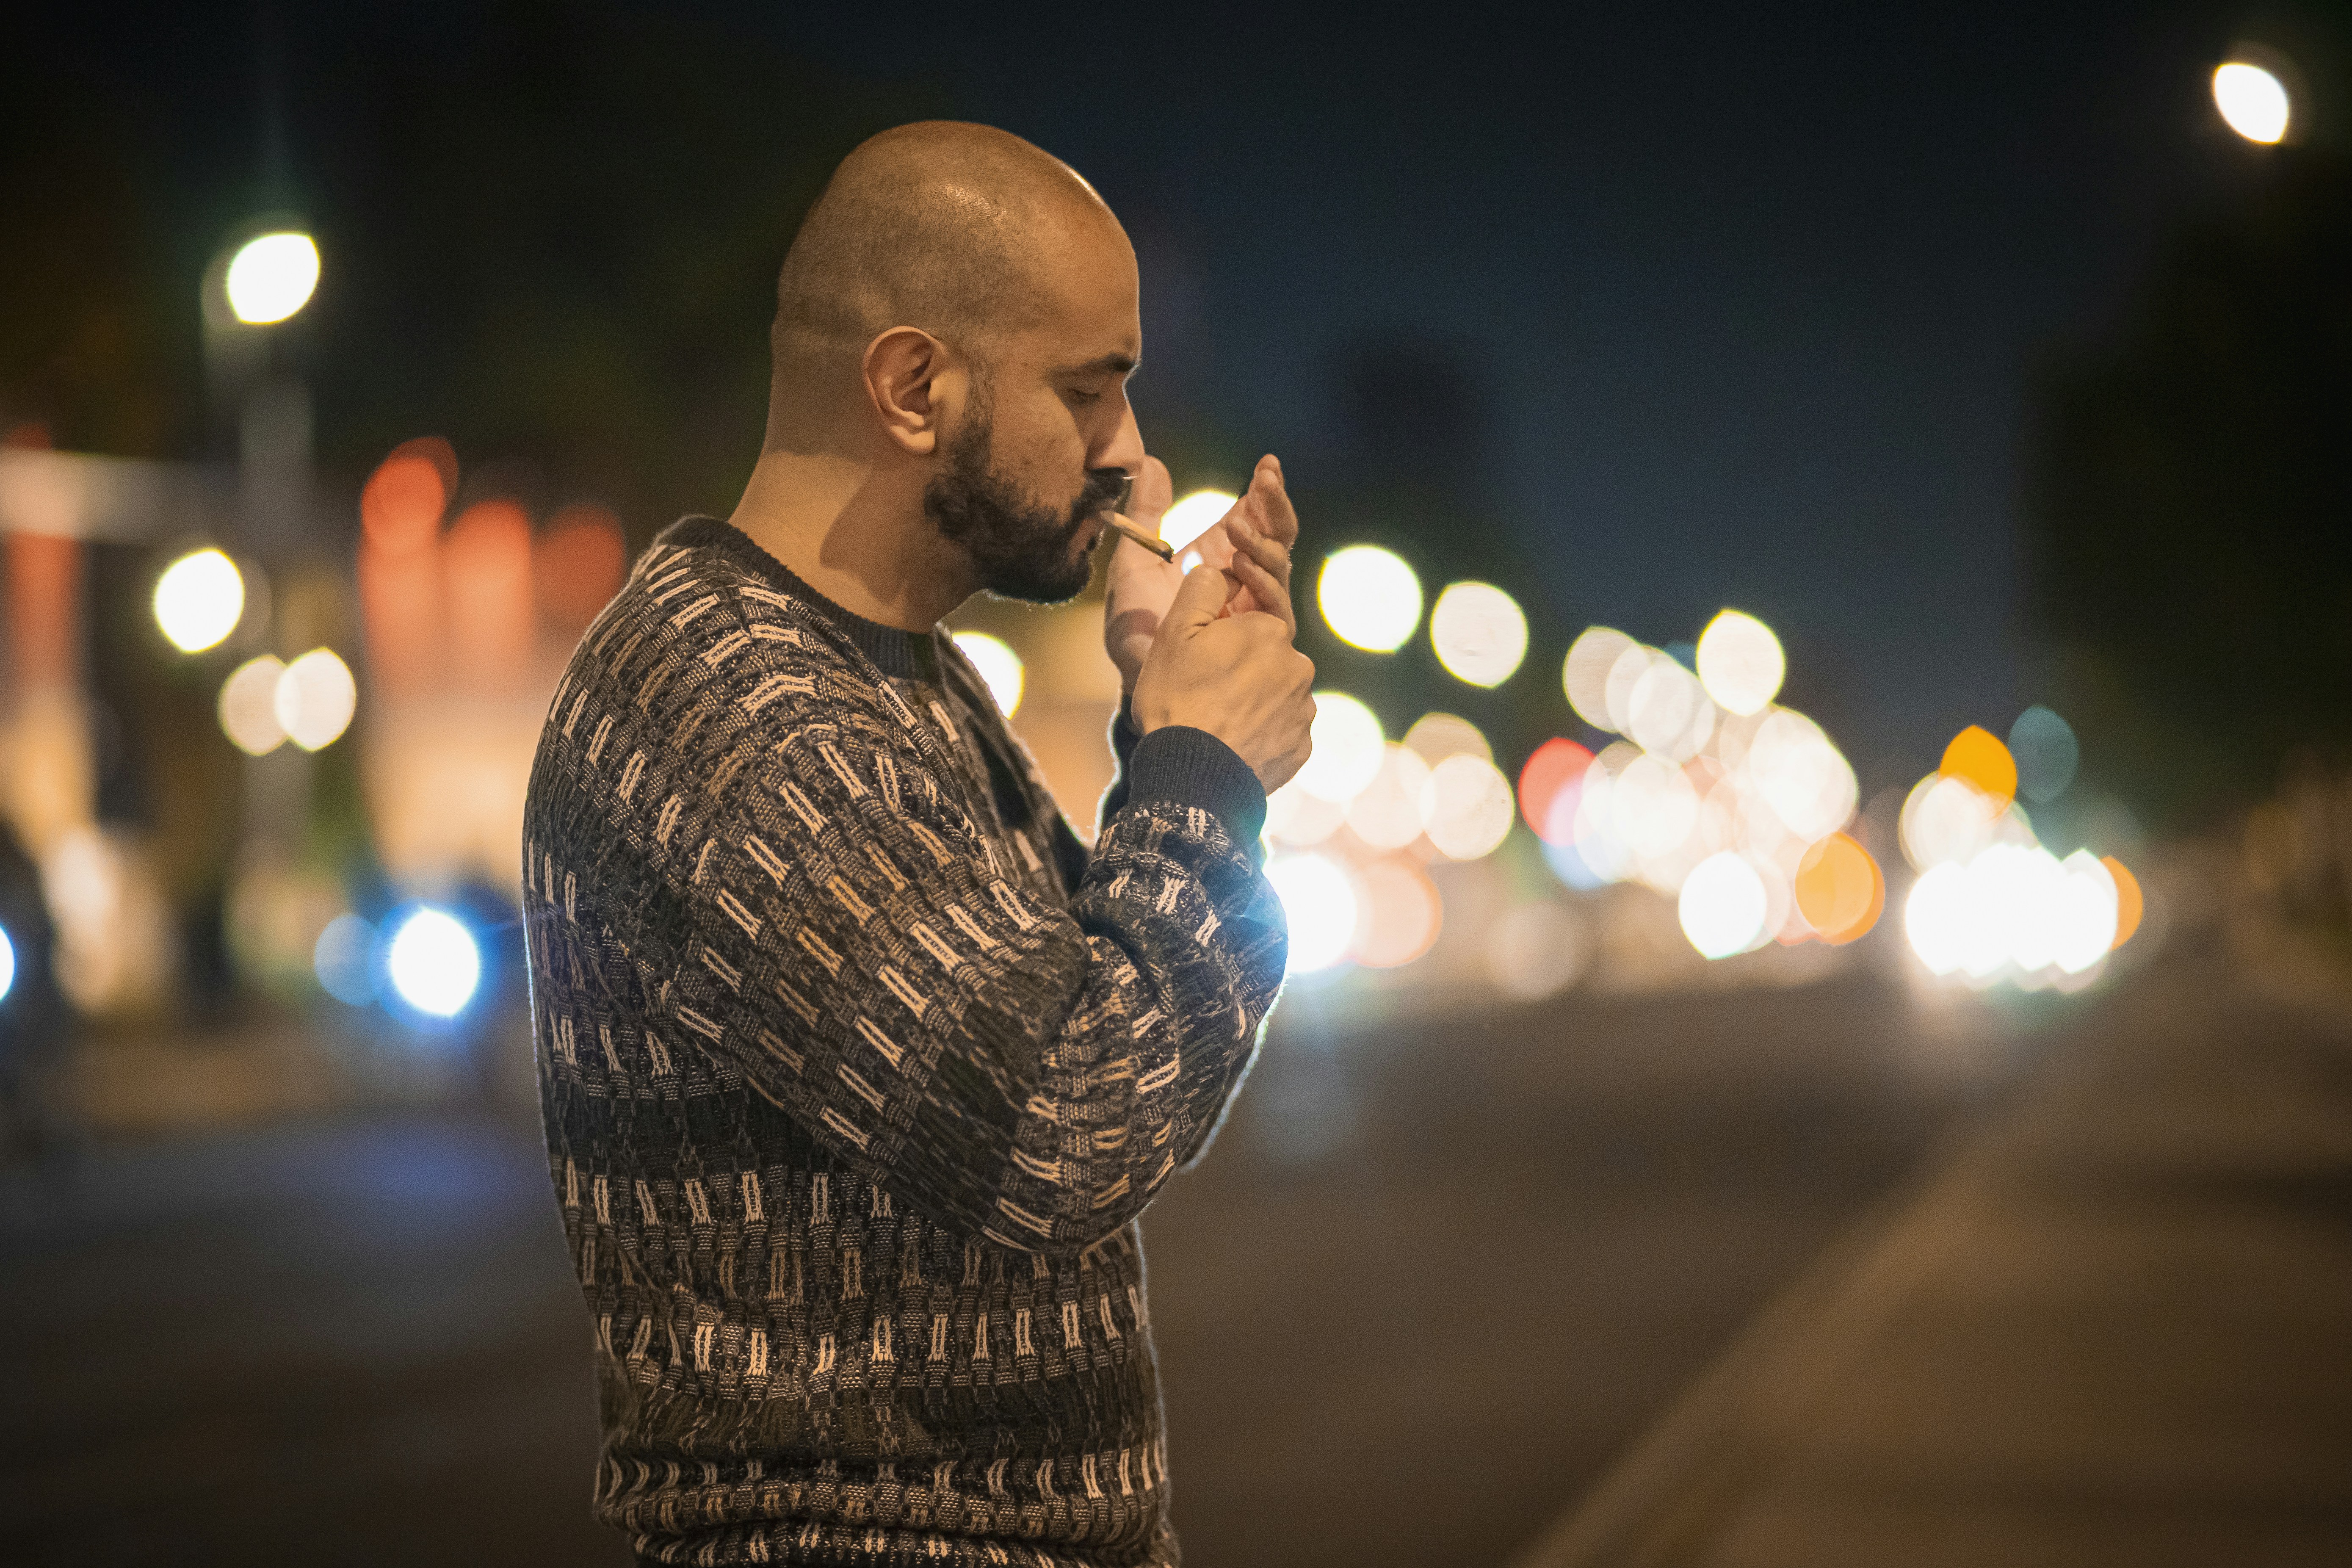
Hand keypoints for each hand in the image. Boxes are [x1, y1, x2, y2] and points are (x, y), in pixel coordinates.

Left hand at [1104, 454, 1298, 691]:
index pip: (1254, 517)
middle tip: (1266, 479)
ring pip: (1278, 565)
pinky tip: (1240, 562)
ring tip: (1236, 525)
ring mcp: (1253, 607)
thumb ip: (1146, 512)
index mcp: (1221, 555)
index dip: (1265, 491)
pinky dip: (1261, 580)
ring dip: (1260, 541)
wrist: (1135, 674)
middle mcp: (1243, 578)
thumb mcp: (1135, 558)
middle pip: (1277, 536)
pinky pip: (1274, 604)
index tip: (1266, 463)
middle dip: (1274, 505)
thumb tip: (1151, 462)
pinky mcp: (1257, 636)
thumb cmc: (1134, 623)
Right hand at [1132, 558, 1315, 793]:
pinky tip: (1234, 743)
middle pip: (1266, 658)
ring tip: (1218, 722)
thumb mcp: (1175, 631)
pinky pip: (1281, 731)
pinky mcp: (1301, 747)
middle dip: (1240, 670)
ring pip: (1276, 694)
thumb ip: (1203, 587)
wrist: (1192, 776)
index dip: (1220, 641)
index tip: (1199, 663)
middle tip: (1205, 695)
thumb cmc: (1178, 700)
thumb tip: (1226, 571)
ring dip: (1253, 703)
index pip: (1249, 625)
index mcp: (1271, 631)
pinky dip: (1261, 735)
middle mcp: (1299, 666)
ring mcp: (1303, 710)